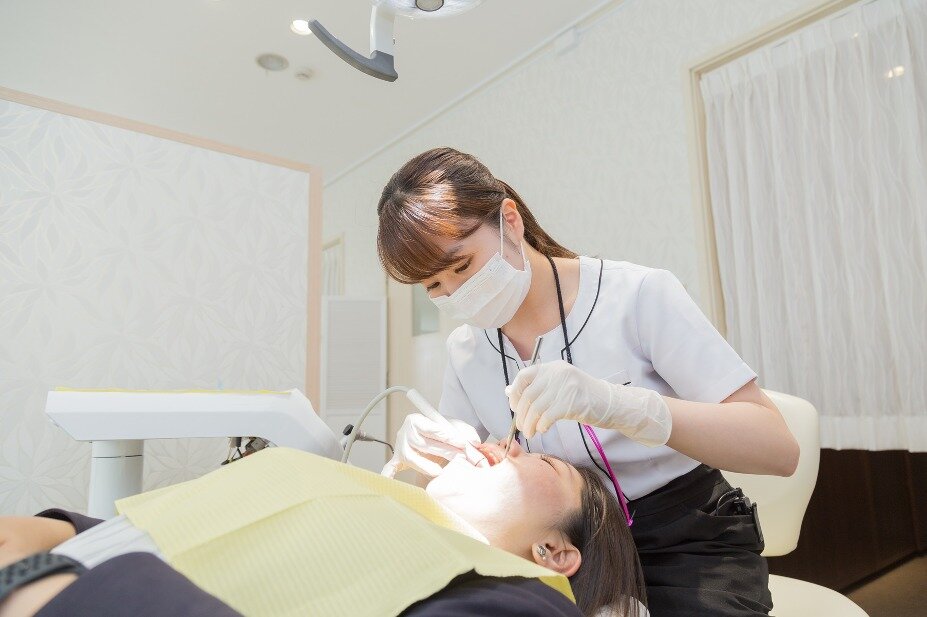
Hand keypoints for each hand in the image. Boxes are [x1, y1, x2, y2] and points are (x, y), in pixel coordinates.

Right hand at [381, 413, 488, 477]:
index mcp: (416, 419)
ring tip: (441, 472)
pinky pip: (391, 468)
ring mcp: (400, 447)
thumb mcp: (454, 425)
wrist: (431, 434)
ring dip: (426, 466)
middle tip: (460, 458)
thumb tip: (474, 443)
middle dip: (443, 451)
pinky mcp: (398, 460)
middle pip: (423, 443)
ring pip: (411, 458)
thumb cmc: (442, 430)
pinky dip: (389, 476)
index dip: (448, 436)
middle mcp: (405, 432)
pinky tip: (388, 482)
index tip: (462, 443)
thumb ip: (465, 431)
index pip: (432, 428)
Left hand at [505, 360, 671, 446]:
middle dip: (521, 415)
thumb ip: (538, 388)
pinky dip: (542, 425)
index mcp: (552, 368)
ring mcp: (566, 386)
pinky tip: (543, 429)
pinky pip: (548, 416)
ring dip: (530, 423)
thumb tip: (510, 392)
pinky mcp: (572, 402)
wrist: (610, 403)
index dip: (515, 394)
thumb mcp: (559, 387)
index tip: (515, 408)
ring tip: (530, 433)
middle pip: (529, 395)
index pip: (524, 376)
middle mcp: (557, 373)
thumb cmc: (582, 397)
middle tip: (521, 427)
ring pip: (537, 408)